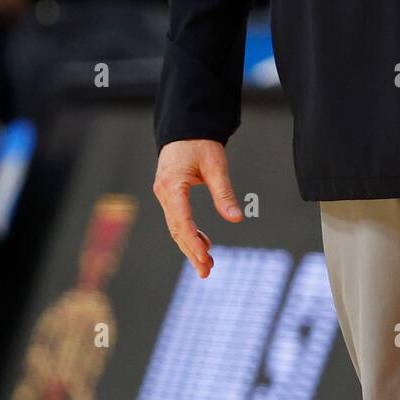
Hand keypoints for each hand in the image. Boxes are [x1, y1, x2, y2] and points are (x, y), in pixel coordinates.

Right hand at [153, 139, 242, 277]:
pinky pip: (177, 219)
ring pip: (176, 227)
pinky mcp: (168, 194)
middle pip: (177, 229)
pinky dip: (189, 233)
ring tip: (206, 265)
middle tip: (207, 271)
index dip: (193, 242)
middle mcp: (164, 192)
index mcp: (172, 185)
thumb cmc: (200, 143)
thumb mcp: (216, 165)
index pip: (182, 221)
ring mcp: (164, 194)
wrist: (185, 127)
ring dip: (190, 246)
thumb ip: (224, 192)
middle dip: (191, 251)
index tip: (205, 258)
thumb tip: (236, 218)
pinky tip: (203, 244)